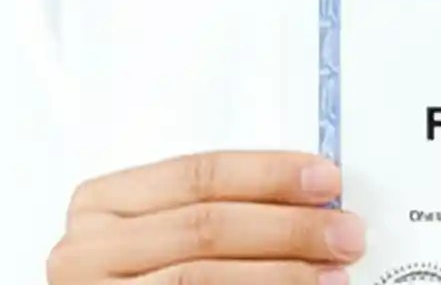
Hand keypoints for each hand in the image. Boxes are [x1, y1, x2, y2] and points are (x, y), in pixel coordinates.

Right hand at [46, 151, 363, 284]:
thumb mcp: (168, 228)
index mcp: (103, 201)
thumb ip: (227, 206)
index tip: (328, 180)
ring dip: (283, 273)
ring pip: (204, 276)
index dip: (269, 174)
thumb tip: (317, 197)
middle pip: (207, 225)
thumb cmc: (154, 270)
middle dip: (289, 228)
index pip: (199, 174)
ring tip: (334, 274)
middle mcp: (86, 249)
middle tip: (347, 233)